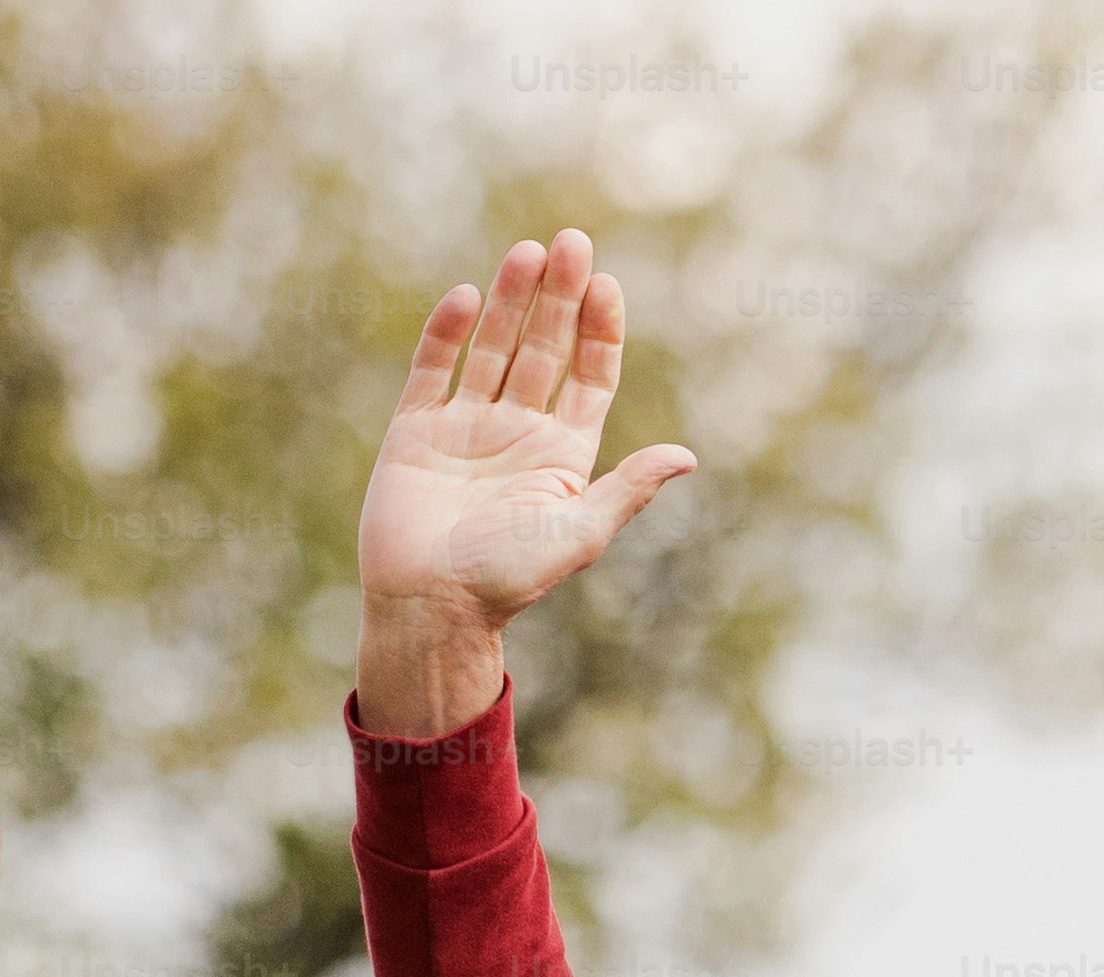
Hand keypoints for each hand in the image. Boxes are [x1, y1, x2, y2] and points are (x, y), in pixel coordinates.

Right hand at [356, 228, 696, 738]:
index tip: (607, 287)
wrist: (429, 608)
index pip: (589, 378)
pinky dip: (448, 333)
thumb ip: (627, 489)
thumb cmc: (508, 581)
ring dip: (509, 300)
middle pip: (543, 349)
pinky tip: (467, 296)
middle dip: (558, 297)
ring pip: (492, 349)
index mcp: (562, 455)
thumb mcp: (578, 533)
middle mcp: (517, 432)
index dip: (599, 332)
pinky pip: (434, 370)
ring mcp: (465, 426)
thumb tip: (687, 456)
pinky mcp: (415, 430)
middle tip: (573, 242)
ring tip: (528, 251)